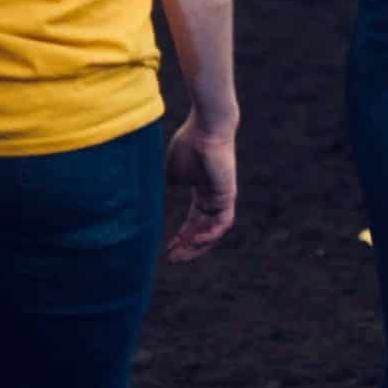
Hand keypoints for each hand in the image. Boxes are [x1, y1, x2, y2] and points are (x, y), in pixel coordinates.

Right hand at [164, 111, 236, 261]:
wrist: (206, 128)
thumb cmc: (189, 144)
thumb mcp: (173, 171)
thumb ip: (170, 187)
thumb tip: (159, 201)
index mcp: (202, 191)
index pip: (193, 221)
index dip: (180, 236)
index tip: (167, 250)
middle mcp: (214, 197)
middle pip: (203, 230)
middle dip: (187, 246)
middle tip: (172, 259)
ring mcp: (223, 197)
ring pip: (213, 231)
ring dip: (198, 245)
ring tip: (181, 255)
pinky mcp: (228, 195)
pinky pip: (223, 223)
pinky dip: (210, 234)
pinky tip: (195, 240)